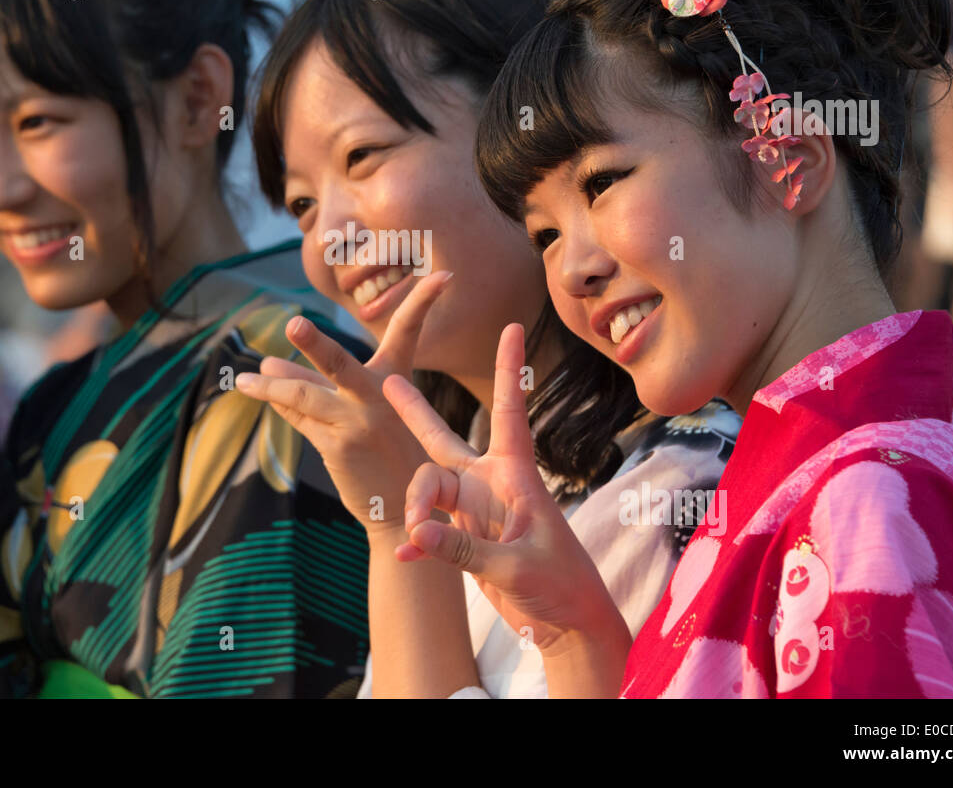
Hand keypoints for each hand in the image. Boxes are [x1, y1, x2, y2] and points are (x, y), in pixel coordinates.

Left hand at [234, 270, 451, 533]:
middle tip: (292, 324)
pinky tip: (254, 388)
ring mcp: (357, 424)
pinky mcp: (338, 448)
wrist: (405, 510)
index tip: (443, 275)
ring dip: (271, 386)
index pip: (409, 332)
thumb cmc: (390, 454)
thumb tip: (267, 362)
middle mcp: (378, 398)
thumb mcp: (367, 411)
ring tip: (243, 379)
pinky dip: (277, 402)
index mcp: (397, 381)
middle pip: (340, 365)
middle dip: (314, 345)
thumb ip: (318, 384)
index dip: (423, 301)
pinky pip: (300, 419)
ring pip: (304, 397)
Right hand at [382, 323, 625, 653]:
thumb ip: (463, 550)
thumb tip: (414, 533)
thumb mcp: (516, 566)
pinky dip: (417, 543)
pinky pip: (427, 531)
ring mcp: (473, 512)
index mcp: (516, 474)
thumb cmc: (561, 586)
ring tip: (412, 535)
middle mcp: (490, 484)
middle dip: (415, 412)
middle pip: (444, 441)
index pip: (509, 410)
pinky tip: (407, 555)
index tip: (513, 326)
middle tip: (386, 380)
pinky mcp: (464, 540)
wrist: (566, 625)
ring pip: (428, 489)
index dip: (508, 369)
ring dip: (415, 509)